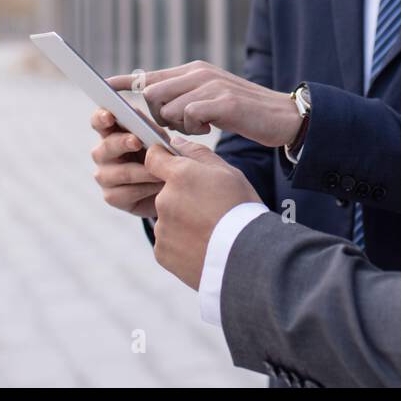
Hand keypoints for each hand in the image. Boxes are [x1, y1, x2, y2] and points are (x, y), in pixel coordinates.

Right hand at [89, 108, 163, 217]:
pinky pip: (126, 192)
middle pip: (107, 146)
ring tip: (161, 172)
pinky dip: (146, 188)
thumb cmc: (161, 157)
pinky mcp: (111, 196)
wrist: (170, 190)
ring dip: (143, 171)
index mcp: (112, 133)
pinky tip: (159, 187)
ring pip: (120, 172)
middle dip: (122, 143)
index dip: (101, 117)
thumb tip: (138, 115)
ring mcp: (104, 175)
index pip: (99, 122)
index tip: (109, 116)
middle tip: (136, 141)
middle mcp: (103, 153)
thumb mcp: (158, 140)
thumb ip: (148, 128)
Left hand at [107, 62, 302, 146]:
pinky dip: (194, 127)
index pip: (150, 75)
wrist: (283, 116)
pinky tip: (211, 128)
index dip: (125, 81)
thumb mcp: (211, 98)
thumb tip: (155, 103)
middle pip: (152, 93)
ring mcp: (210, 85)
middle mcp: (199, 72)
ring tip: (200, 126)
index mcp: (194, 70)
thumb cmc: (245, 112)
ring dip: (177, 125)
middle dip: (156, 117)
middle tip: (179, 127)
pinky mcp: (222, 101)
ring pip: (167, 106)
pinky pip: (189, 115)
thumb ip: (185, 96)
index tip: (104, 86)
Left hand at [144, 137, 262, 289]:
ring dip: (182, 221)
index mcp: (180, 176)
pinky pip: (168, 242)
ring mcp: (161, 228)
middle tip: (208, 208)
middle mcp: (164, 200)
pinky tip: (203, 245)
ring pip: (168, 218)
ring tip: (209, 230)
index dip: (163, 160)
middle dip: (181, 196)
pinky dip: (181, 243)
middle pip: (165, 192)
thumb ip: (197, 154)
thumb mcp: (229, 173)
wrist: (247, 257)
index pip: (153, 158)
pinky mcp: (162, 252)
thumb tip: (175, 143)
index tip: (174, 167)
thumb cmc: (242, 210)